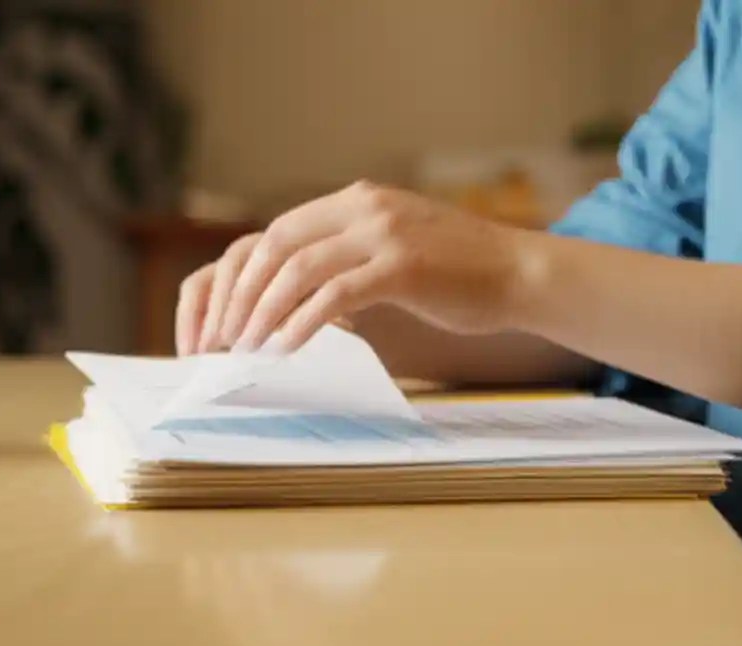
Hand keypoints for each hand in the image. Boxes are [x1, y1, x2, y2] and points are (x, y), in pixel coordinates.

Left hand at [176, 180, 541, 354]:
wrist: (520, 274)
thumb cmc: (457, 274)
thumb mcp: (391, 251)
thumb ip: (347, 259)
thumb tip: (296, 295)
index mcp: (356, 200)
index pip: (278, 232)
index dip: (242, 274)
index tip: (223, 317)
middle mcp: (363, 207)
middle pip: (276, 245)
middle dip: (240, 295)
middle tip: (222, 339)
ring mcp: (383, 233)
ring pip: (297, 269)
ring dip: (262, 312)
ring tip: (244, 349)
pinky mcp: (401, 266)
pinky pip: (335, 295)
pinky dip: (301, 323)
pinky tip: (284, 349)